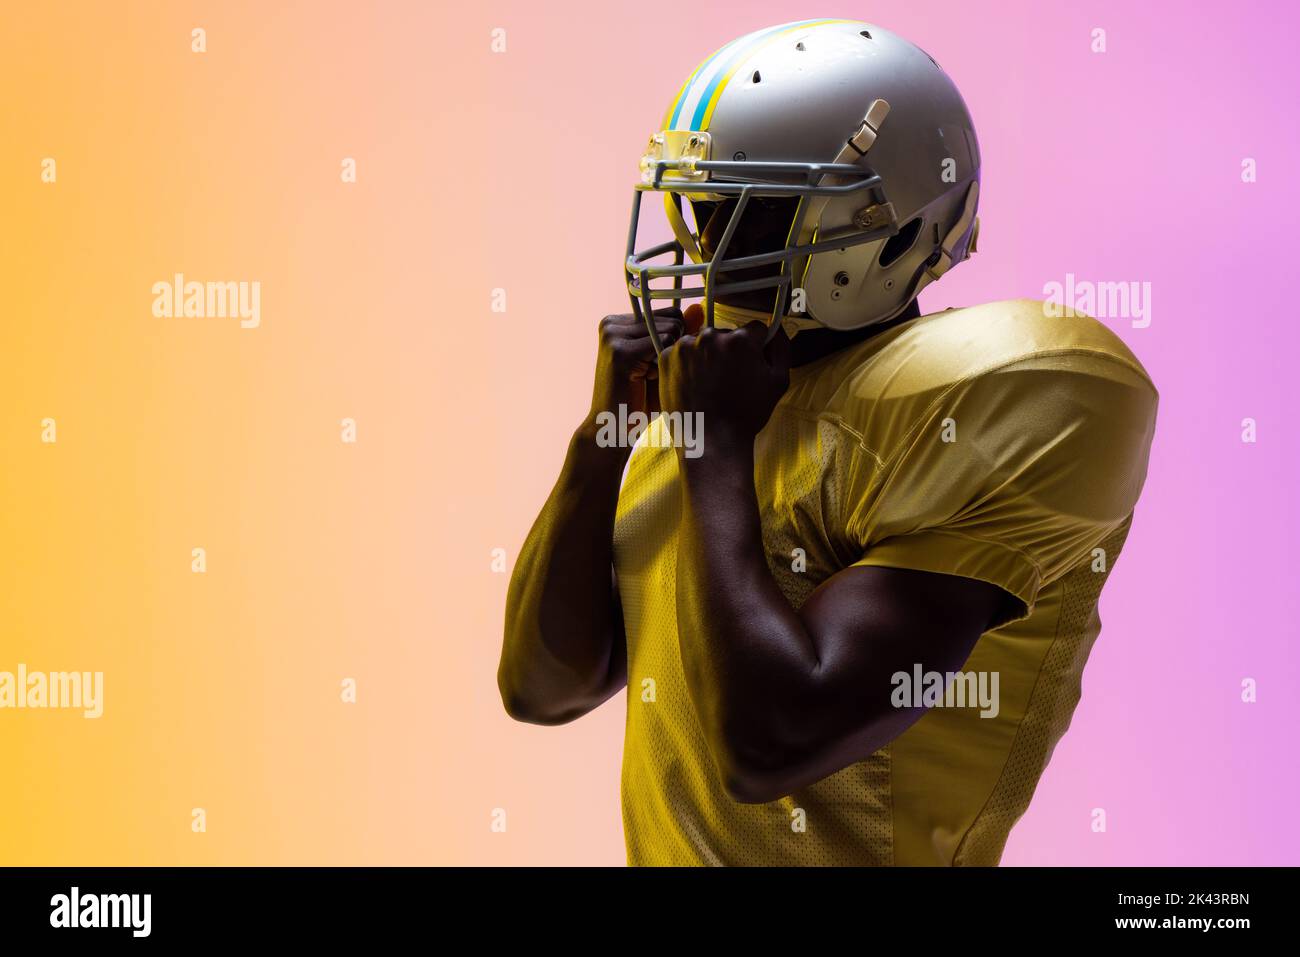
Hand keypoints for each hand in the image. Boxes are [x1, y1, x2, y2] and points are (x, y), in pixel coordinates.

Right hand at [588, 311, 683, 420]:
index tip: (656, 363)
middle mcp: (612, 323)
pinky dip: (662, 367)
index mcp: (618, 322)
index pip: (669, 313)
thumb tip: (698, 308)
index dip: (675, 340)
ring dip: (667, 359)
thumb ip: (679, 333)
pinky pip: (664, 345)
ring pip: (670, 330)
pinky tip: (643, 382)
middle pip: (672, 320)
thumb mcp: (664, 360)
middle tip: (649, 375)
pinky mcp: (620, 351)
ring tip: (646, 378)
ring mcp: (613, 335)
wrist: (612, 430)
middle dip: (672, 350)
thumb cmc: (641, 399)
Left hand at [657, 320, 790, 455]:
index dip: (756, 347)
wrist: (710, 442)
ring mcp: (684, 346)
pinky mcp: (666, 357)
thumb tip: (777, 331)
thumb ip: (782, 349)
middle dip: (729, 351)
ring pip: (703, 342)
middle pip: (726, 334)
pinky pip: (682, 352)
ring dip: (707, 356)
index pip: (754, 329)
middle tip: (728, 380)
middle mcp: (710, 336)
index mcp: (740, 340)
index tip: (750, 364)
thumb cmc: (745, 415)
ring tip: (709, 385)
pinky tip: (695, 385)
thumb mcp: (778, 382)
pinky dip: (688, 364)